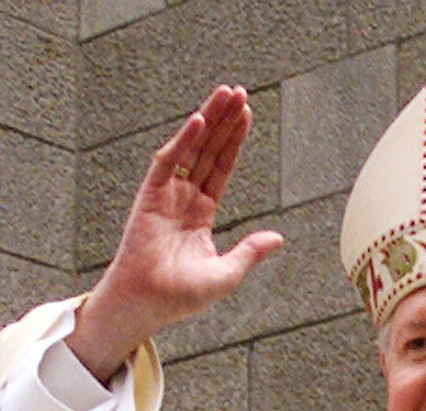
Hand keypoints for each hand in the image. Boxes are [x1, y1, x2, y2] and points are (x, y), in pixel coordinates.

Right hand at [68, 84, 284, 379]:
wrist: (148, 304)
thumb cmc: (180, 296)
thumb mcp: (226, 273)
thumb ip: (250, 252)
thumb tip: (278, 238)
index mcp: (199, 213)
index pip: (220, 168)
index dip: (233, 142)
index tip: (246, 115)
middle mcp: (182, 198)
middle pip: (208, 150)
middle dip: (224, 121)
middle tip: (239, 92)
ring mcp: (165, 195)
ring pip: (191, 148)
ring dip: (209, 120)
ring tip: (226, 94)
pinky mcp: (149, 196)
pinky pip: (167, 162)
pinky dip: (183, 141)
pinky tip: (200, 120)